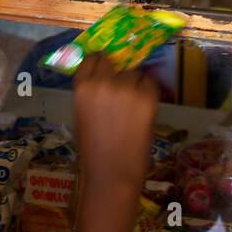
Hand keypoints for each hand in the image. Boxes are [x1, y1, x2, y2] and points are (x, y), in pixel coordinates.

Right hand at [73, 53, 157, 190]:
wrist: (112, 173)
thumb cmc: (93, 149)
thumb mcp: (81, 115)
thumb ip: (90, 92)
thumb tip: (103, 75)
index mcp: (82, 87)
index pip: (93, 58)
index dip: (100, 62)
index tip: (106, 67)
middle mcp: (104, 83)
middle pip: (113, 61)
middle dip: (117, 70)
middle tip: (121, 85)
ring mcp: (127, 89)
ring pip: (133, 73)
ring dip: (133, 83)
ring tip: (132, 105)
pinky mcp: (148, 98)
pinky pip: (150, 83)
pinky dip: (147, 91)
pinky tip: (142, 108)